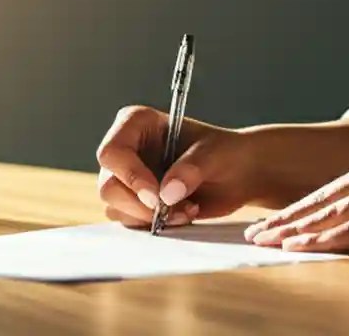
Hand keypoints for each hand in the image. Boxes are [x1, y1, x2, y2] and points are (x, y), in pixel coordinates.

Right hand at [95, 106, 259, 227]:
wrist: (239, 175)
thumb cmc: (227, 152)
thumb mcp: (215, 154)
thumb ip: (191, 168)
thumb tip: (167, 193)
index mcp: (137, 124)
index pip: (112, 151)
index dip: (129, 176)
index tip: (157, 196)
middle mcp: (126, 150)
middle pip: (108, 185)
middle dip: (140, 205)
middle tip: (172, 209)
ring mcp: (128, 177)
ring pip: (115, 207)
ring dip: (150, 217)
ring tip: (186, 208)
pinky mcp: (136, 201)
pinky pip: (130, 221)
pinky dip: (155, 224)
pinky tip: (182, 214)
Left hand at [242, 138, 348, 252]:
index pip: (337, 185)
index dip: (304, 204)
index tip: (278, 219)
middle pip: (327, 197)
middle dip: (290, 217)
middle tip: (258, 232)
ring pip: (336, 213)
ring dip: (299, 230)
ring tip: (269, 243)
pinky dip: (328, 240)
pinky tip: (304, 248)